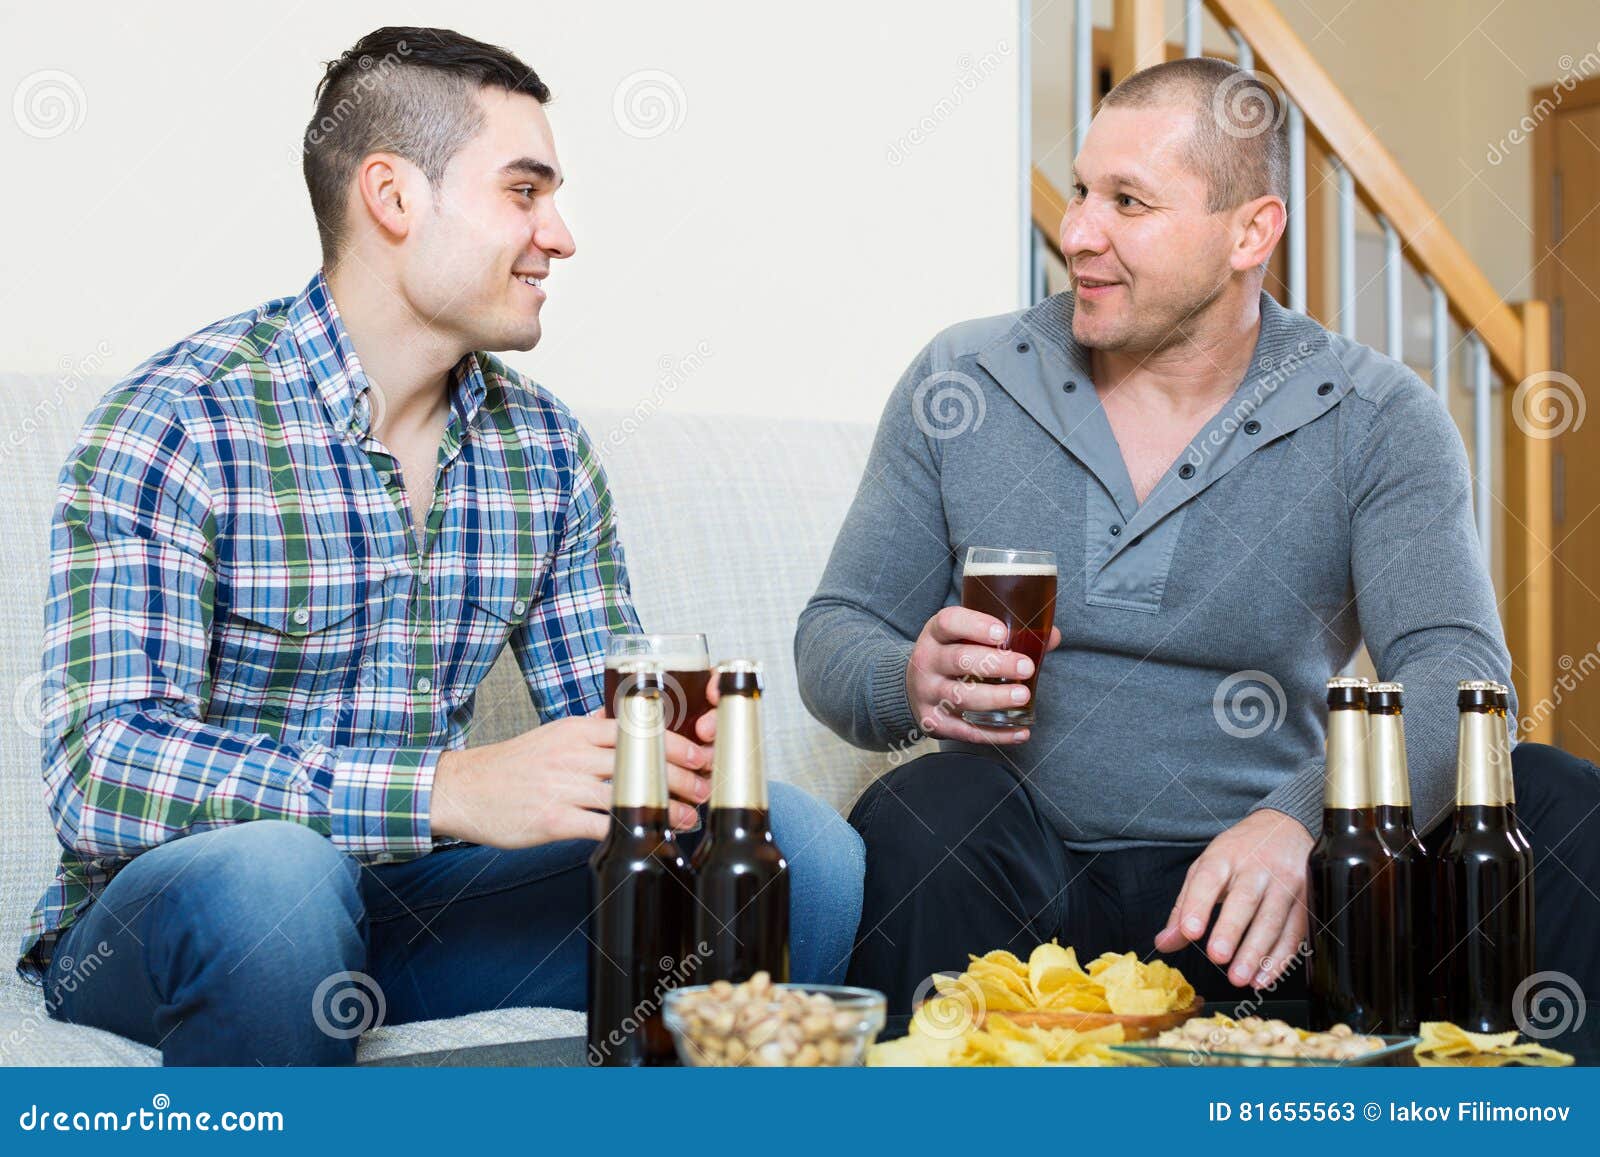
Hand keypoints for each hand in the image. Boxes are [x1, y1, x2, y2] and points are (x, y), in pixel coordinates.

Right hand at [430, 714, 709, 846]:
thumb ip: (592, 730)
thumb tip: (625, 719)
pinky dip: (630, 834)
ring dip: (665, 809)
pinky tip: (649, 841)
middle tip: (705, 789)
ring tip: (689, 820)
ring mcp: (564, 786)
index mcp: (579, 730)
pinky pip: (601, 827)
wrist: (464, 789)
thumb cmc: (513, 766)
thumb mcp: (555, 735)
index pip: (639, 730)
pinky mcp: (554, 819)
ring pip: (628, 794)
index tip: (702, 756)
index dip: (677, 744)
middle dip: (681, 776)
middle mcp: (575, 754)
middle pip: (641, 761)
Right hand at [904, 606, 1061, 743]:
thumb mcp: (965, 637)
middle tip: (1026, 667)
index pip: (949, 623)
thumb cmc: (951, 655)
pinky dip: (995, 734)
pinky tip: (1020, 731)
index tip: (1002, 633)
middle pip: (958, 660)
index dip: (975, 625)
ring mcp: (928, 694)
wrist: (912, 686)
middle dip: (995, 664)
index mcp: (936, 634)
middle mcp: (927, 661)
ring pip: (961, 696)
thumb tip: (1052, 636)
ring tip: (1023, 697)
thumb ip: (1005, 635)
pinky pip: (965, 731)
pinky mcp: (934, 722)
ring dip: (995, 698)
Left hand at [1154, 809, 1311, 989]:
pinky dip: (1281, 958)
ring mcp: (1286, 882)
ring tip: (1239, 977)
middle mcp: (1257, 867)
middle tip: (1218, 957)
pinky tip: (1264, 977)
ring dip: (1257, 953)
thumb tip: (1165, 943)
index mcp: (1225, 856)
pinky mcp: (1307, 899)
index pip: (1209, 878)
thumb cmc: (1239, 853)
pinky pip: (1296, 932)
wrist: (1285, 827)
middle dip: (1231, 931)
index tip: (1190, 931)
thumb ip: (1184, 907)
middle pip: (1245, 900)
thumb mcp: (1206, 868)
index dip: (1198, 905)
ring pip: (1273, 920)